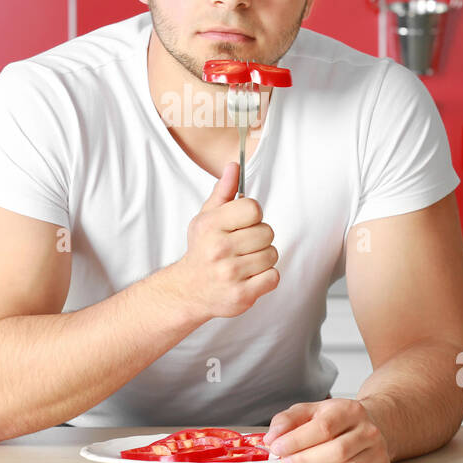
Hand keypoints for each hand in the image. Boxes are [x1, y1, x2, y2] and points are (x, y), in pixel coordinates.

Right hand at [170, 160, 279, 322]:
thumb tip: (234, 166)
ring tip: (245, 261)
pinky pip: (273, 277)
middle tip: (243, 245)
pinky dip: (266, 277)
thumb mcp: (206, 218)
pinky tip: (249, 276)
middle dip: (260, 237)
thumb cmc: (201, 250)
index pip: (253, 208)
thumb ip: (223, 192)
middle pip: (267, 232)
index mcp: (210, 226)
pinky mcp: (242, 295)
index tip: (243, 223)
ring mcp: (230, 274)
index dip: (253, 215)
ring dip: (263, 257)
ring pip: (272, 254)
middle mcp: (219, 249)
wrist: (189, 291)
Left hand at [264, 398, 390, 462]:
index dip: (297, 441)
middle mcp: (368, 430)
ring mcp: (378, 451)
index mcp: (349, 409)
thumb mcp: (309, 411)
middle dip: (305, 460)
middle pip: (337, 451)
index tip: (277, 448)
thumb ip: (287, 421)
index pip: (323, 427)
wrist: (368, 424)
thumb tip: (271, 439)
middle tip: (287, 462)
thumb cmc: (335, 420)